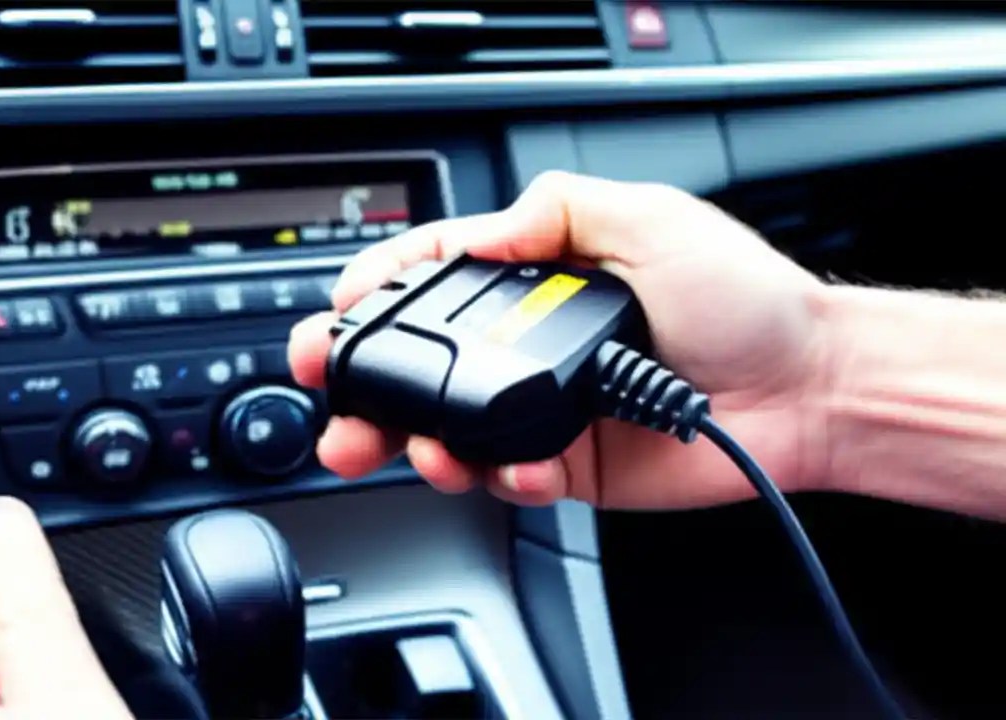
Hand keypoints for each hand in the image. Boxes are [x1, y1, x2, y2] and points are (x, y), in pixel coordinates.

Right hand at [288, 171, 834, 508]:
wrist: (807, 390)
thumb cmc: (744, 298)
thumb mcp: (649, 217)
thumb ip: (557, 209)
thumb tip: (475, 232)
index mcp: (539, 276)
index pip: (436, 277)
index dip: (379, 292)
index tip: (340, 311)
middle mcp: (529, 345)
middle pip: (421, 364)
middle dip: (363, 381)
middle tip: (329, 392)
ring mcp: (542, 409)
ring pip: (447, 431)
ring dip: (412, 443)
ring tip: (411, 449)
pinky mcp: (566, 465)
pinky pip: (508, 478)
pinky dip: (501, 477)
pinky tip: (523, 467)